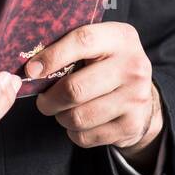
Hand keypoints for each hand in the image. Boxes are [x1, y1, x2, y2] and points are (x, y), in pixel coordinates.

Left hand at [26, 22, 162, 157]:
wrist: (143, 98)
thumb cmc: (108, 66)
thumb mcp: (99, 45)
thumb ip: (70, 46)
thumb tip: (31, 65)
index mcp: (121, 38)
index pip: (82, 41)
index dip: (52, 56)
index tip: (31, 70)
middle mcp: (133, 67)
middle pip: (74, 88)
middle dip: (49, 99)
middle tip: (43, 100)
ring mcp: (135, 98)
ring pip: (77, 117)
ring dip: (61, 117)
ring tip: (62, 110)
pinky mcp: (131, 126)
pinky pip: (86, 137)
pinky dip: (74, 132)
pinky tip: (79, 121)